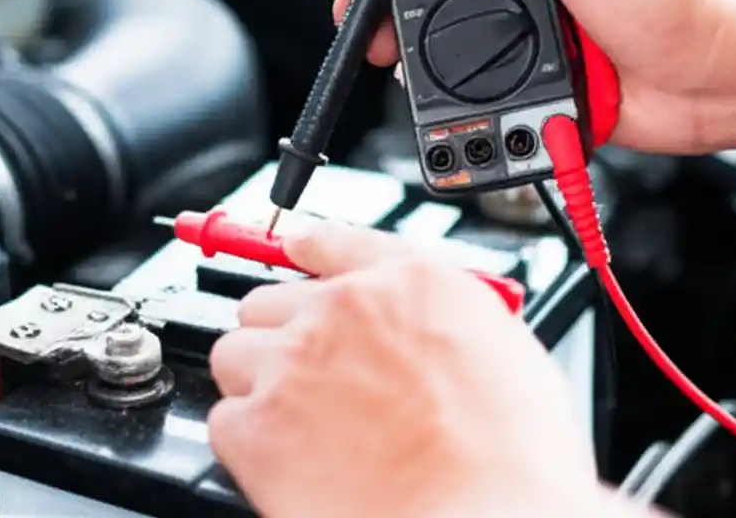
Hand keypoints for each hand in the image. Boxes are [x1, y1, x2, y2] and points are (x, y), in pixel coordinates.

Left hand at [207, 222, 602, 517]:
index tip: (296, 252)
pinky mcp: (255, 426)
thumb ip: (441, 320)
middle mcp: (340, 311)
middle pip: (267, 304)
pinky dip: (248, 443)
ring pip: (235, 355)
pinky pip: (225, 420)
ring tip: (301, 427)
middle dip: (284, 338)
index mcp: (408, 285)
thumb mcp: (505, 348)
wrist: (484, 514)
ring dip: (257, 385)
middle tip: (314, 381)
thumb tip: (421, 333)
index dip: (309, 252)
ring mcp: (290, 365)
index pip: (336, 244)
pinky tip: (292, 462)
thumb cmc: (510, 455)